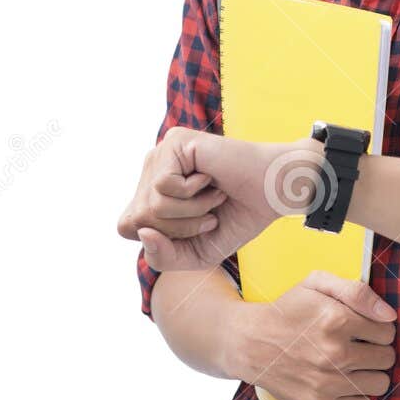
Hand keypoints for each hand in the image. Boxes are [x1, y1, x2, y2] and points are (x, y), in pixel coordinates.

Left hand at [118, 128, 319, 272]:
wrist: (273, 193)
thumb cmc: (238, 218)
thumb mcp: (195, 254)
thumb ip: (162, 257)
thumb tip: (142, 233)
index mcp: (152, 193)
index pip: (127, 226)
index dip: (161, 239)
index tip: (196, 227)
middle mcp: (152, 170)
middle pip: (135, 220)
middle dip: (177, 229)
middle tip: (208, 214)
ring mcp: (162, 154)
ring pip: (149, 205)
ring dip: (190, 213)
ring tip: (213, 196)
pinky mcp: (175, 142)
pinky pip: (163, 187)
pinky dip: (193, 195)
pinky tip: (211, 180)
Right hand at [222, 269, 397, 399]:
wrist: (249, 343)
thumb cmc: (287, 310)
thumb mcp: (316, 284)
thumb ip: (357, 291)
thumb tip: (390, 316)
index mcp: (336, 320)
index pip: (387, 332)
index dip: (378, 328)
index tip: (365, 329)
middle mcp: (334, 353)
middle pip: (387, 358)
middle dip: (377, 350)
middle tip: (358, 347)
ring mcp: (327, 382)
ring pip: (379, 383)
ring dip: (370, 373)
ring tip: (352, 365)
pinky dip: (356, 395)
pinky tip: (343, 382)